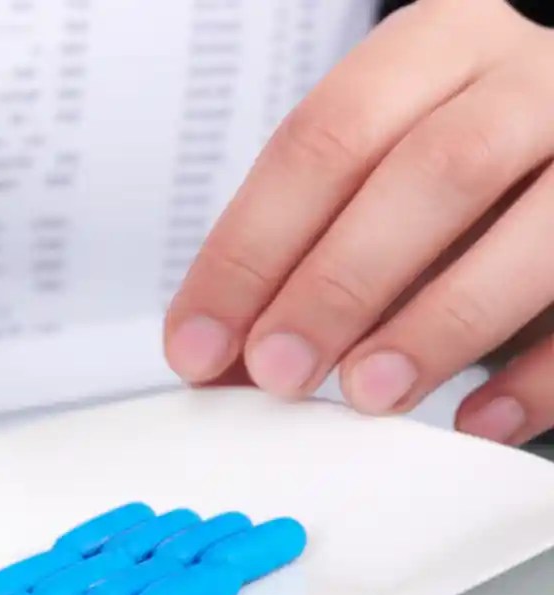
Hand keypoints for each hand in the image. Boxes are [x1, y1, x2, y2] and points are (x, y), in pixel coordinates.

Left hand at [166, 0, 553, 445]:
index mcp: (432, 49)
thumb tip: (216, 358)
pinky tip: (475, 420)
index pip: (324, 139)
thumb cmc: (455, 149)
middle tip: (279, 370)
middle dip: (338, 283)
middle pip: (429, 172)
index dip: (252, 247)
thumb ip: (299, 249)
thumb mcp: (374, 170)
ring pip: (535, 226)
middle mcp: (524, 80)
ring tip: (368, 392)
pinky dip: (540, 374)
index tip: (200, 341)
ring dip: (438, 323)